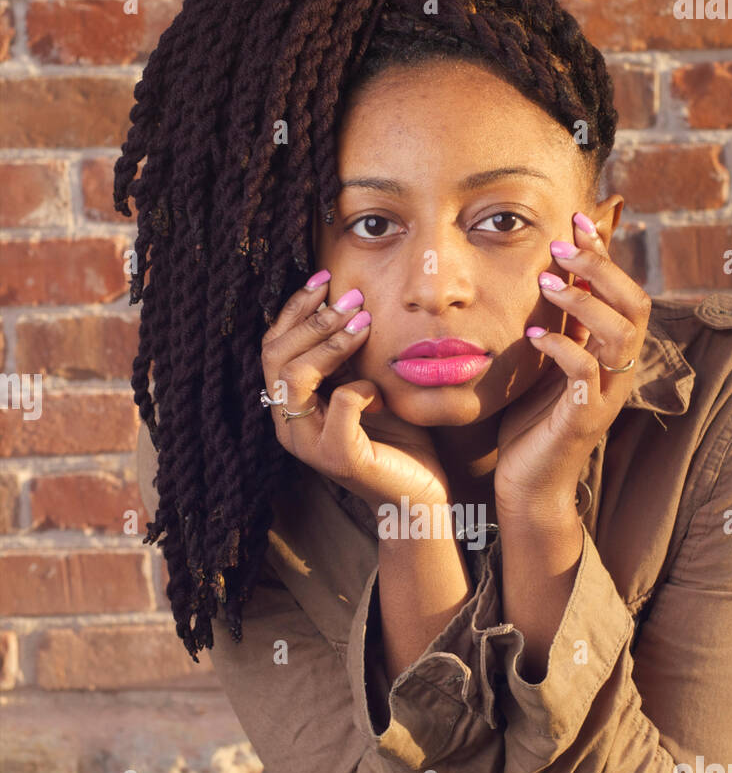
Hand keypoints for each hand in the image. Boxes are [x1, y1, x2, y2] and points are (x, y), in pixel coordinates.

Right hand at [261, 274, 450, 514]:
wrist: (418, 494)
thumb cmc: (394, 438)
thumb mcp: (365, 384)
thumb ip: (347, 356)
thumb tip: (345, 301)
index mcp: (289, 405)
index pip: (272, 346)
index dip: (294, 309)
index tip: (324, 278)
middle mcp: (288, 426)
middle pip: (275, 356)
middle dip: (313, 320)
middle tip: (352, 300)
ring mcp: (309, 444)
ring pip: (295, 377)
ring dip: (330, 344)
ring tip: (364, 326)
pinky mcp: (339, 457)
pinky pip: (342, 403)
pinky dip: (362, 387)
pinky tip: (380, 391)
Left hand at [494, 213, 651, 519]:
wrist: (529, 483)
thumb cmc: (535, 423)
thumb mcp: (549, 363)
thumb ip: (562, 324)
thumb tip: (558, 273)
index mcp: (615, 353)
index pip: (625, 289)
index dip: (605, 252)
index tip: (577, 218)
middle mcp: (620, 371)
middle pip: (636, 305)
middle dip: (601, 268)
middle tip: (560, 246)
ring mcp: (607, 395)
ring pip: (620, 335)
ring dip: (585, 302)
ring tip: (546, 284)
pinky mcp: (585, 418)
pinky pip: (586, 373)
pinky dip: (562, 347)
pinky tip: (534, 336)